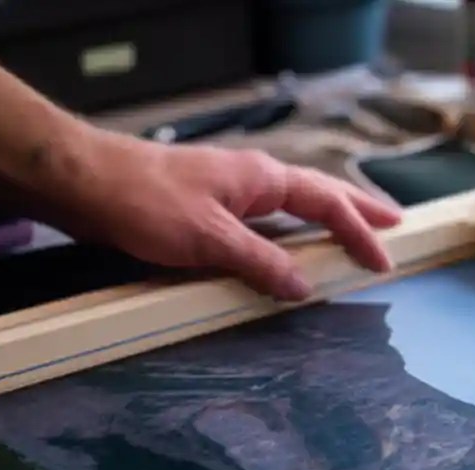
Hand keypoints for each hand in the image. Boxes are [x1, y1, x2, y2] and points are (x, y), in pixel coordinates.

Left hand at [62, 129, 402, 301]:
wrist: (83, 181)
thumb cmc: (143, 200)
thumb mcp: (209, 239)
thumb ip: (260, 263)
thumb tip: (303, 286)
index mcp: (261, 178)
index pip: (327, 204)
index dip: (359, 233)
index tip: (383, 261)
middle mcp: (251, 179)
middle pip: (318, 193)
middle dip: (356, 211)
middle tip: (391, 224)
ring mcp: (228, 191)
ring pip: (291, 204)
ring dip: (324, 219)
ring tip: (350, 235)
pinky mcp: (205, 207)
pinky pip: (263, 219)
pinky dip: (288, 232)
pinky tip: (285, 248)